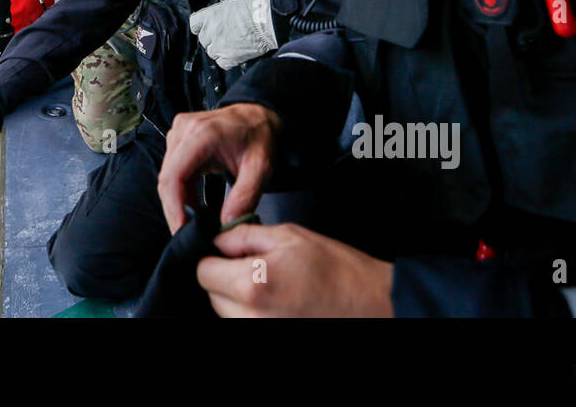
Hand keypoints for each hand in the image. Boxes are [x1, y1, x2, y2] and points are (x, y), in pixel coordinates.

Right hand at [157, 103, 279, 232]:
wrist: (257, 115)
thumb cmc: (259, 137)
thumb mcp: (261, 168)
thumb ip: (245, 197)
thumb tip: (226, 225)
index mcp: (202, 133)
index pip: (174, 175)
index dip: (174, 206)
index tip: (182, 231)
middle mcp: (184, 131)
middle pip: (167, 179)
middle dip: (175, 211)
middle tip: (189, 236)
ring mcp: (178, 134)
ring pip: (168, 178)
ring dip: (178, 204)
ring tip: (194, 226)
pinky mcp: (178, 141)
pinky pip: (173, 173)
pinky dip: (181, 194)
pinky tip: (194, 209)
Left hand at [188, 0, 276, 69]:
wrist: (268, 22)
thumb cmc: (255, 9)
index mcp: (210, 16)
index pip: (194, 24)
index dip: (200, 26)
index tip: (206, 27)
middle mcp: (211, 32)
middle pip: (203, 39)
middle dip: (212, 38)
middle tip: (225, 34)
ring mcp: (219, 46)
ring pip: (211, 52)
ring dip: (219, 49)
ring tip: (233, 43)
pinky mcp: (229, 58)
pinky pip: (222, 63)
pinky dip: (227, 61)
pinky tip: (235, 53)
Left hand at [197, 223, 393, 316]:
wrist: (372, 303)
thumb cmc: (338, 271)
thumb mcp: (289, 236)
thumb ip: (244, 236)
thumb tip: (217, 239)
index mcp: (253, 285)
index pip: (203, 272)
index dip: (214, 257)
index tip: (227, 253)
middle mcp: (251, 317)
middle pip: (212, 295)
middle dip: (226, 278)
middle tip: (256, 266)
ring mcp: (259, 333)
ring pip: (226, 314)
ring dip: (238, 298)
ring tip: (272, 285)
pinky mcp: (269, 340)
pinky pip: (244, 324)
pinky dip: (253, 313)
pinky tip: (277, 301)